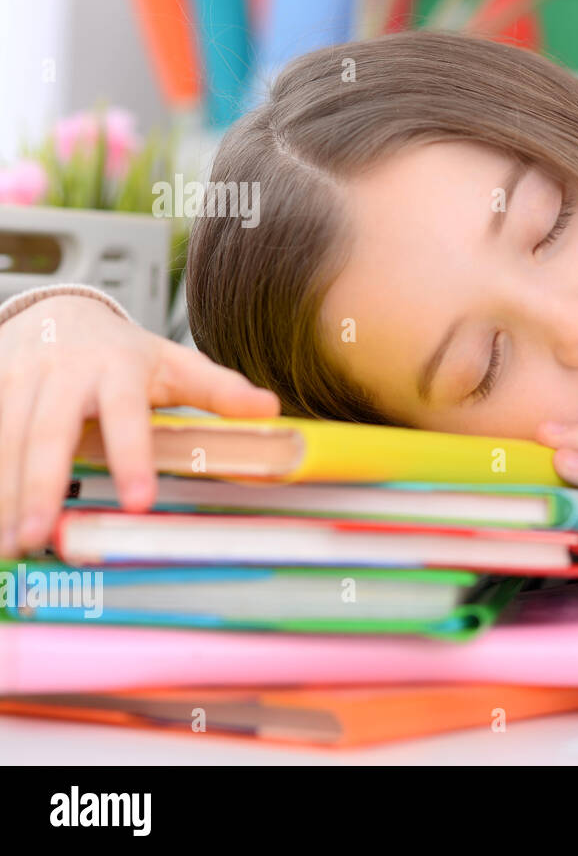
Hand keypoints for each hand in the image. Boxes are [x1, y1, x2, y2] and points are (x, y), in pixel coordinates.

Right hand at [0, 294, 281, 554]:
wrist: (59, 311)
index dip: (132, 457)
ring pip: (4, 437)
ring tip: (11, 544)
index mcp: (115, 367)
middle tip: (38, 537)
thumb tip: (271, 409)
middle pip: (46, 432)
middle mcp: (60, 372)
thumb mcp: (175, 364)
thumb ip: (218, 390)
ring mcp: (15, 378)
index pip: (126, 415)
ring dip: (4, 492)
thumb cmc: (124, 352)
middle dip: (39, 485)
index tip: (139, 502)